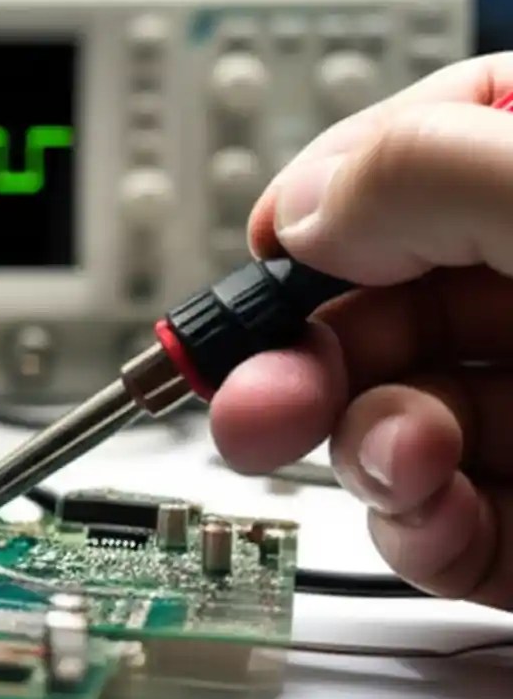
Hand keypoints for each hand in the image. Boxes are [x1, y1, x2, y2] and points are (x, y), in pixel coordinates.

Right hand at [211, 54, 512, 607]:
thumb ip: (424, 171)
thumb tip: (304, 216)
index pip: (399, 165)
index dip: (318, 211)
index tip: (268, 262)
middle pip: (367, 311)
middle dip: (301, 362)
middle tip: (254, 403)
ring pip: (387, 421)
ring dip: (365, 451)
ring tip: (409, 462)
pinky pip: (442, 523)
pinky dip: (422, 533)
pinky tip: (444, 517)